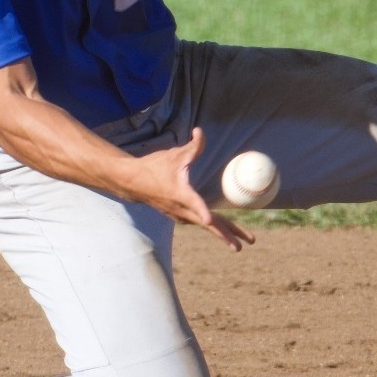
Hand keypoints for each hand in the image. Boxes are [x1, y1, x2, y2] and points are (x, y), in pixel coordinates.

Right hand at [134, 127, 256, 251]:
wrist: (132, 182)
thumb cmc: (154, 167)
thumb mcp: (174, 155)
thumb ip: (192, 146)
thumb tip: (200, 131)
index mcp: (180, 194)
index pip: (193, 203)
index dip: (202, 211)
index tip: (209, 221)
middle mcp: (181, 208)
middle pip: (207, 224)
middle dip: (226, 234)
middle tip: (243, 245)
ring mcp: (180, 214)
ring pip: (205, 226)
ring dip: (223, 234)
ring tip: (240, 243)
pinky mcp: (179, 216)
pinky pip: (199, 223)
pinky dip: (213, 228)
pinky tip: (223, 231)